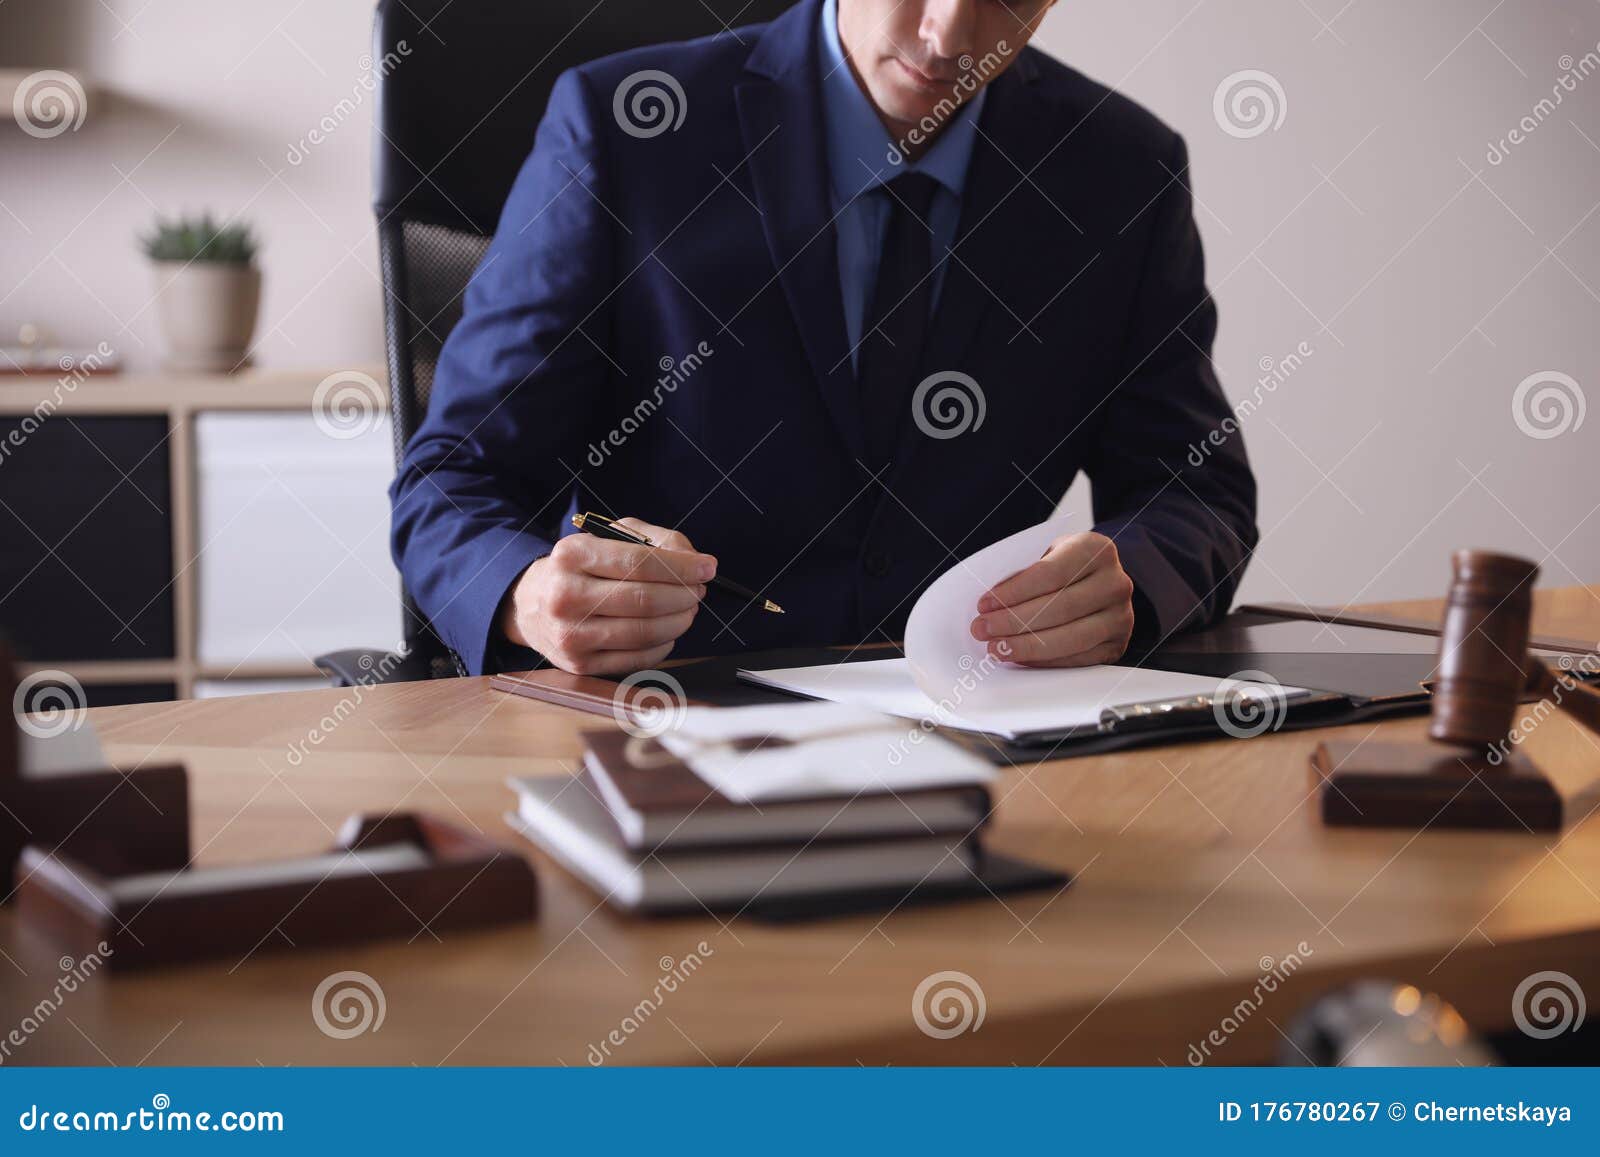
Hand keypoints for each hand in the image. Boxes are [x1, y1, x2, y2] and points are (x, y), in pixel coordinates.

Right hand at [500, 518, 713, 674]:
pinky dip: (664, 644)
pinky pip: (638, 657)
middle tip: (699, 589)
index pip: (639, 562)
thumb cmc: (580, 568)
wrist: (531, 605)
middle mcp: (565, 596)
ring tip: (688, 608)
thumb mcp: (607, 538)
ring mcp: (571, 635)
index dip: (681, 567)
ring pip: (645, 632)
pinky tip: (668, 630)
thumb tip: (694, 561)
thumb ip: (654, 540)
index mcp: (572, 555)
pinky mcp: (580, 665)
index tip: (708, 567)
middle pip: (645, 600)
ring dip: (680, 620)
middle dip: (685, 594)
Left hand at [969, 531, 1135, 666]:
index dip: (1015, 592)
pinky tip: (1021, 658)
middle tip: (982, 630)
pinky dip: (1045, 661)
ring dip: (1027, 646)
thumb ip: (1026, 573)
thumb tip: (990, 606)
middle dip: (1014, 621)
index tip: (985, 605)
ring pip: (1071, 638)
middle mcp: (1115, 582)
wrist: (1104, 581)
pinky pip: (1078, 659)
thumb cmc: (1067, 567)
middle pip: (1060, 607)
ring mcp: (1121, 615)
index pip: (1050, 573)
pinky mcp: (1117, 644)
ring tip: (997, 648)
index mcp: (1095, 550)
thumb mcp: (1050, 555)